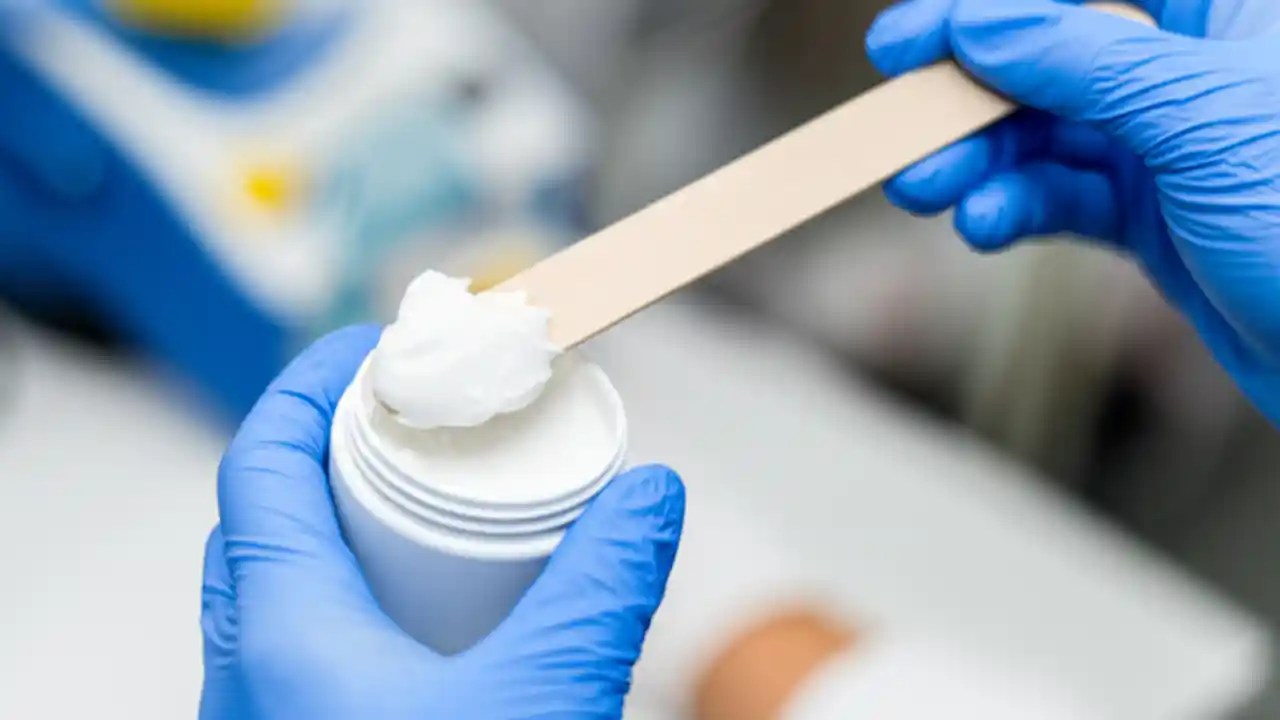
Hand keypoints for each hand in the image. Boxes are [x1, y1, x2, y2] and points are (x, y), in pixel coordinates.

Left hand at [200, 326, 685, 718]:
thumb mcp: (543, 701)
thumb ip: (601, 587)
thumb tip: (649, 496)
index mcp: (280, 631)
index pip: (262, 460)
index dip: (312, 383)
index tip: (376, 347)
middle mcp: (252, 669)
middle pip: (269, 514)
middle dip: (337, 447)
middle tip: (416, 423)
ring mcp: (270, 714)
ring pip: (286, 584)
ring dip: (347, 527)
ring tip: (428, 508)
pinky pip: (308, 644)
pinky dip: (361, 598)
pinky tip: (432, 618)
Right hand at [866, 0, 1279, 419]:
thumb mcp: (1200, 118)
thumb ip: (1086, 59)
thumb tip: (985, 21)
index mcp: (1224, 12)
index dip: (984, 13)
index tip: (904, 42)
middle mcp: (1189, 69)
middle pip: (1047, 62)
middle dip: (967, 101)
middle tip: (899, 135)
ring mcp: (1168, 143)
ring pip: (1044, 135)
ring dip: (978, 163)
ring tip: (928, 191)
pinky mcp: (1152, 214)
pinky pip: (1062, 196)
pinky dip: (1014, 209)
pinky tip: (983, 223)